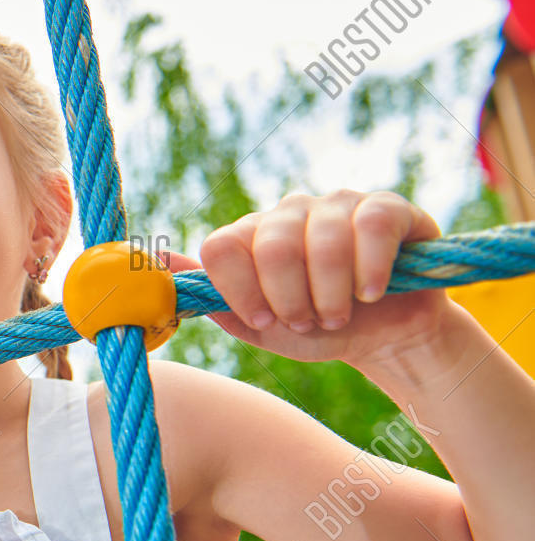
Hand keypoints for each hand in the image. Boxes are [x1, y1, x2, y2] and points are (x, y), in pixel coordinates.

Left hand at [172, 190, 449, 367]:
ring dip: (332, 295)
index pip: (222, 246)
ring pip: (323, 242)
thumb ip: (208, 298)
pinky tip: (371, 293)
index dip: (241, 290)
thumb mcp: (256, 326)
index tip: (265, 320)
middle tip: (308, 321)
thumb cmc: (315, 329)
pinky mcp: (386, 206)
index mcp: (251, 236)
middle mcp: (288, 212)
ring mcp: (337, 203)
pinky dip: (370, 271)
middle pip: (272, 246)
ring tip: (339, 315)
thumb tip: (153, 265)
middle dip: (291, 299)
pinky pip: (371, 227)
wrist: (384, 336)